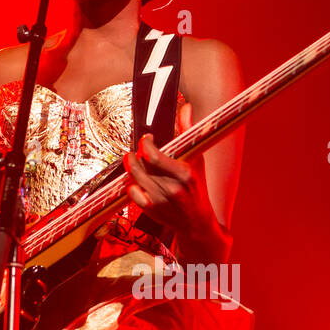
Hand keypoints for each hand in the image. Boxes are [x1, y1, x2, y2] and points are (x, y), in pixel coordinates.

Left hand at [123, 103, 216, 246]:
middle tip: (136, 151)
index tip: (147, 139)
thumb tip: (186, 107)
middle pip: (141, 166)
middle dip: (135, 155)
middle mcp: (172, 189)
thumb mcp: (197, 159)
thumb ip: (189, 131)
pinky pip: (132, 193)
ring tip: (134, 162)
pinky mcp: (151, 211)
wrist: (197, 222)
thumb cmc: (197, 187)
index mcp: (185, 174)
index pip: (154, 156)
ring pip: (135, 178)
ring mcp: (160, 201)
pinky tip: (137, 181)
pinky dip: (131, 185)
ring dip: (132, 167)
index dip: (145, 144)